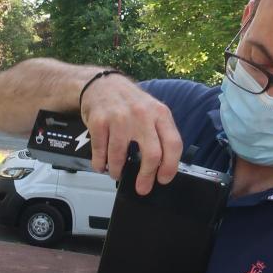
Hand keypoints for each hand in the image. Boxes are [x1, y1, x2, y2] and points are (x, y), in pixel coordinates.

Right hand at [80, 74, 182, 194]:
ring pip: (120, 157)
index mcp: (160, 114)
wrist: (102, 84)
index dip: (170, 167)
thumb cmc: (129, 102)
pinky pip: (100, 152)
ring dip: (117, 171)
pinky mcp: (99, 122)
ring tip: (116, 173)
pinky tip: (103, 165)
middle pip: (152, 154)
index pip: (173, 144)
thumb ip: (159, 134)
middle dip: (146, 177)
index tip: (163, 179)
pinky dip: (101, 164)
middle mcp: (142, 115)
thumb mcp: (151, 111)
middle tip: (142, 187)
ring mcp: (119, 118)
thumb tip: (162, 166)